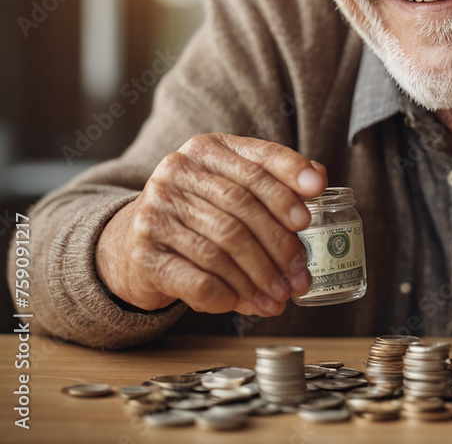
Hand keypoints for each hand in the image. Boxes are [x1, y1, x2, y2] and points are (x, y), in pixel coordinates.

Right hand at [96, 134, 326, 316]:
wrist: (132, 245)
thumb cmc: (198, 215)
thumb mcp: (232, 188)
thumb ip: (273, 182)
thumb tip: (319, 180)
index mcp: (208, 149)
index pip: (258, 160)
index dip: (289, 184)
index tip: (309, 216)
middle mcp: (178, 171)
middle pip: (243, 208)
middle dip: (279, 246)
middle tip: (300, 276)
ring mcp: (156, 210)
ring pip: (223, 246)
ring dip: (259, 277)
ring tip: (280, 297)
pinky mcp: (143, 252)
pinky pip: (197, 277)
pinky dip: (228, 294)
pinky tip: (245, 304)